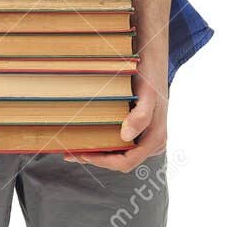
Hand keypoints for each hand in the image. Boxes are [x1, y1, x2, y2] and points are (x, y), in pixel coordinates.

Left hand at [65, 47, 167, 172]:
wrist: (154, 63)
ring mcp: (146, 139)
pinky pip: (120, 144)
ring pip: (119, 155)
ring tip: (73, 149)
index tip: (82, 154)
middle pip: (120, 161)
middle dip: (96, 159)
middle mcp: (152, 143)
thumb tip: (126, 136)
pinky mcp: (138, 133)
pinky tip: (86, 139)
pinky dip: (103, 144)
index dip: (103, 162)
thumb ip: (141, 116)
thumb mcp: (147, 94)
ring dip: (98, 153)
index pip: (126, 162)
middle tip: (70, 153)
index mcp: (156, 139)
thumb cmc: (150, 78)